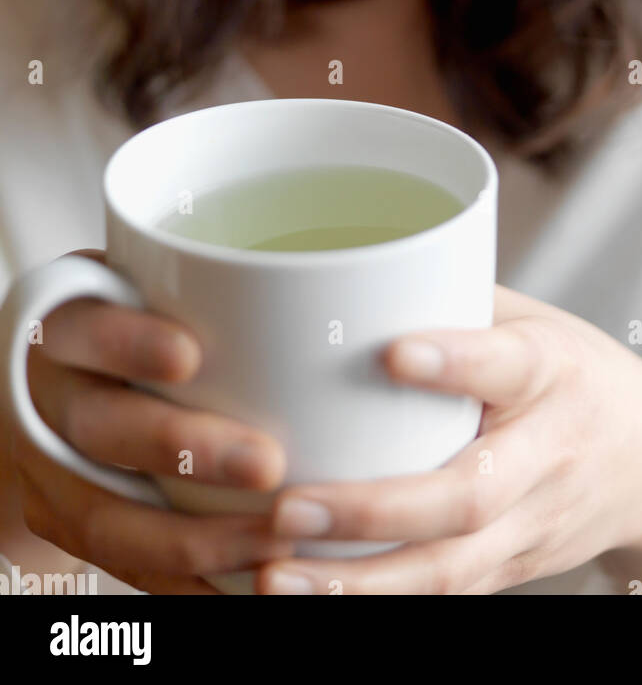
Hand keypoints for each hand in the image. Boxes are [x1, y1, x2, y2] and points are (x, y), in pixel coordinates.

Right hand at [8, 249, 297, 593]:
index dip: (127, 343)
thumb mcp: (164, 285)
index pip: (86, 325)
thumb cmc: (145, 318)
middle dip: (181, 450)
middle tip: (267, 464)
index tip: (190, 356)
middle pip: (99, 428)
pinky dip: (190, 583)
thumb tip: (363, 291)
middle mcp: (51, 399)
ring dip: (195, 538)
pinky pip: (127, 567)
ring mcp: (54, 473)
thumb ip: (226, 288)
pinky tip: (253, 585)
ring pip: (107, 517)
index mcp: (70, 324)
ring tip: (277, 541)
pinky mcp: (73, 528)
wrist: (63, 387)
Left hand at [255, 284, 641, 594]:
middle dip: (376, 509)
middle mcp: (551, 454)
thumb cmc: (578, 373)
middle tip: (290, 507)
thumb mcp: (538, 321)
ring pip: (451, 568)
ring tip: (276, 575)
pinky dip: (376, 603)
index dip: (456, 361)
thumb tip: (349, 270)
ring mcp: (535, 524)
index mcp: (556, 371)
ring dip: (360, 582)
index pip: (510, 364)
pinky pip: (443, 596)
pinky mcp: (513, 570)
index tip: (393, 353)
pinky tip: (308, 597)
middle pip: (471, 497)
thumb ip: (458, 299)